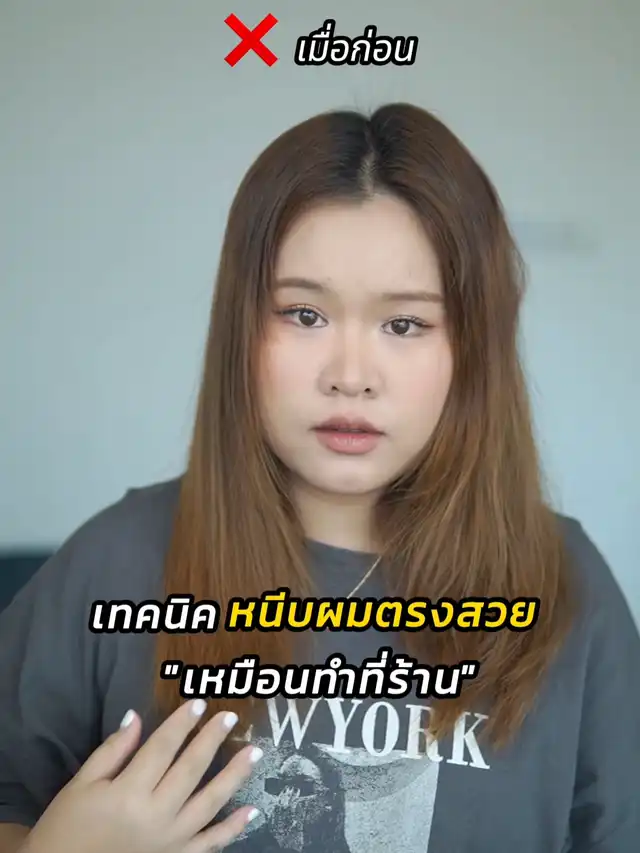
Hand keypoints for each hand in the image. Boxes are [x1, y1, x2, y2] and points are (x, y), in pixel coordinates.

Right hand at [22, 699, 260, 852]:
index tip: (199, 703)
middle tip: (230, 716)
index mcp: (128, 793)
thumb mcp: (80, 785)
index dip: (181, 723)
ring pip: (209, 804)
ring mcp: (169, 842)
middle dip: (211, 740)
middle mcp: (154, 816)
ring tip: (254, 752)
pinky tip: (252, 811)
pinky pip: (209, 844)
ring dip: (234, 776)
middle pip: (190, 770)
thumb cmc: (65, 829)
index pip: (162, 748)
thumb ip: (113, 750)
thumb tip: (135, 716)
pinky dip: (232, 829)